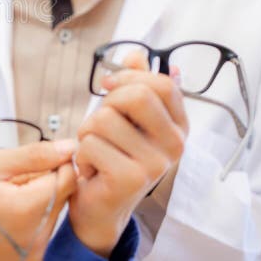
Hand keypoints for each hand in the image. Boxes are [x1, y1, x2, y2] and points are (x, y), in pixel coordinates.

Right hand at [0, 140, 76, 260]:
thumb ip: (34, 155)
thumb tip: (69, 147)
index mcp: (27, 210)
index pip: (68, 179)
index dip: (57, 163)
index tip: (35, 160)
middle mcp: (36, 238)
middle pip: (61, 197)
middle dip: (43, 181)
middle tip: (11, 180)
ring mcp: (33, 253)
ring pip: (52, 213)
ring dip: (36, 200)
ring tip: (5, 199)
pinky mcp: (29, 260)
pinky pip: (42, 231)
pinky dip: (29, 219)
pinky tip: (5, 216)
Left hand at [69, 51, 188, 255]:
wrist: (101, 207)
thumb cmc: (112, 157)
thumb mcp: (126, 118)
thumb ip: (135, 85)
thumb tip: (137, 53)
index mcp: (179, 126)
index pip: (162, 83)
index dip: (129, 77)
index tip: (109, 85)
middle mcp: (175, 145)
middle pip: (135, 96)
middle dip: (106, 105)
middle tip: (101, 127)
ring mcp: (156, 163)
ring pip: (105, 119)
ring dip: (87, 133)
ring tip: (95, 151)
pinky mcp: (131, 178)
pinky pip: (90, 144)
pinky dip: (81, 154)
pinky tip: (92, 169)